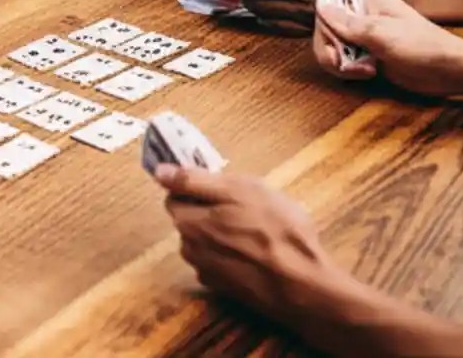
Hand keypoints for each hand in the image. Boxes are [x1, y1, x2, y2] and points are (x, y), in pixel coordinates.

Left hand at [154, 165, 335, 323]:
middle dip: (209, 210)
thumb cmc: (275, 229)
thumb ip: (195, 181)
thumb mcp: (239, 190)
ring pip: (205, 242)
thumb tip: (160, 172)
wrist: (302, 285)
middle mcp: (189, 249)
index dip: (197, 187)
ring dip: (221, 233)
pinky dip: (231, 255)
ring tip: (255, 230)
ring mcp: (206, 272)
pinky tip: (256, 254)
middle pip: (189, 220)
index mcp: (188, 222)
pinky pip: (219, 262)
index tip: (222, 187)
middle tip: (244, 207)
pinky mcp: (224, 290)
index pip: (174, 196)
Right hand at [315, 0, 462, 96]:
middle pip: (324, 30)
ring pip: (330, 48)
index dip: (325, 26)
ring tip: (363, 71)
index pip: (326, 5)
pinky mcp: (366, 54)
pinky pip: (342, 61)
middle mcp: (360, 13)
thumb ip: (346, 23)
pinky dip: (348, 71)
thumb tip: (320, 6)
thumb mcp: (380, 33)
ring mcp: (362, 35)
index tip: (337, 43)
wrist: (447, 70)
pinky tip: (367, 74)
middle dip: (331, 50)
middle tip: (346, 64)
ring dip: (341, 64)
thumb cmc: (420, 46)